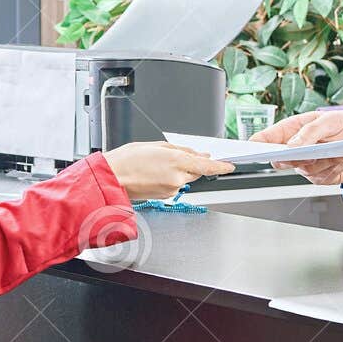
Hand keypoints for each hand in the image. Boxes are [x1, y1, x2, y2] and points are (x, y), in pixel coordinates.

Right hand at [102, 142, 233, 200]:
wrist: (112, 177)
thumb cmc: (128, 160)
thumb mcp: (157, 145)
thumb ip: (182, 150)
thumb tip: (198, 154)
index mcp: (176, 161)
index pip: (207, 166)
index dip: (221, 166)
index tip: (230, 166)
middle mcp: (177, 178)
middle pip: (197, 171)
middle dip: (192, 164)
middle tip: (175, 157)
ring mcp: (171, 189)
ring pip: (186, 179)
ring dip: (179, 171)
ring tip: (158, 164)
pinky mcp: (165, 196)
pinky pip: (175, 185)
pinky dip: (171, 179)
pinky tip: (155, 173)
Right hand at [249, 110, 342, 185]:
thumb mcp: (331, 119)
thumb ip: (310, 132)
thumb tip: (292, 146)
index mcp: (295, 130)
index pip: (269, 138)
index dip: (258, 143)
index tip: (252, 147)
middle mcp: (298, 150)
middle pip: (281, 160)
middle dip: (291, 157)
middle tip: (302, 152)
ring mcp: (309, 165)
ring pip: (304, 170)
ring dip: (323, 160)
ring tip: (340, 147)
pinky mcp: (324, 177)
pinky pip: (323, 177)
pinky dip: (336, 166)